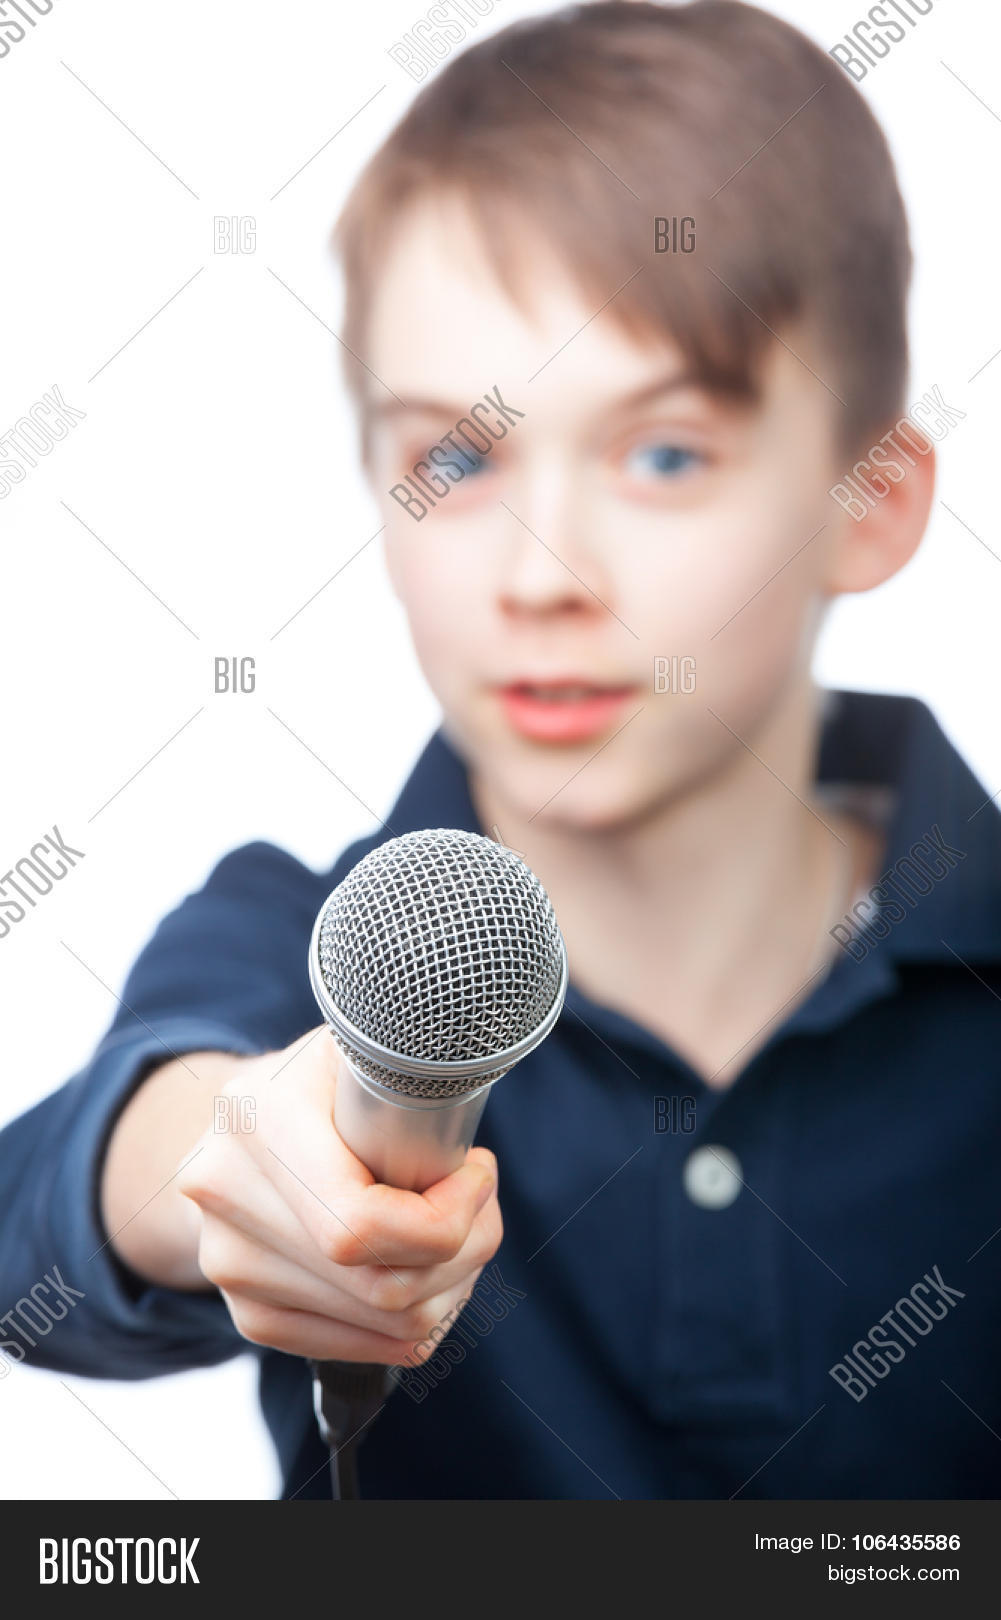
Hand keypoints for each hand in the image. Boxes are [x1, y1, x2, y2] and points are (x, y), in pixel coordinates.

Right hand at [176, 1029, 501, 1364]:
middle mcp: (227, 1198)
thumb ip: (409, 1079)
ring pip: (386, 1325)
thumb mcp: (362, 1045)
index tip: (477, 1175)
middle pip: (384, 1285)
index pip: (359, 1226)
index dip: (443, 1220)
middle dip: (465, 1250)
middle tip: (481, 1203)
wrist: (238, 1124)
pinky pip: (363, 1349)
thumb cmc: (323, 1079)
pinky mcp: (250, 1314)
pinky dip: (416, 1320)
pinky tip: (429, 1270)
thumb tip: (461, 1146)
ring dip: (451, 1286)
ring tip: (459, 1231)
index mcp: (257, 1119)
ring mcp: (230, 1266)